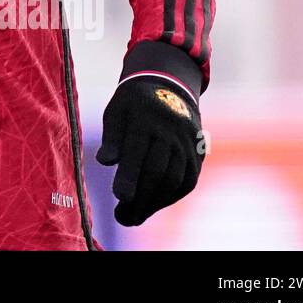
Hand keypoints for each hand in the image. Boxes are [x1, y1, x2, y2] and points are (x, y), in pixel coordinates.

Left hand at [95, 74, 204, 225]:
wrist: (170, 86)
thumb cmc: (134, 103)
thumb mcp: (116, 110)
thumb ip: (111, 136)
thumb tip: (104, 161)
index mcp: (146, 118)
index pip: (137, 151)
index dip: (129, 175)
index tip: (119, 197)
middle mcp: (171, 131)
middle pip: (157, 170)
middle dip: (140, 197)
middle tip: (123, 217)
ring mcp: (187, 143)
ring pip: (174, 179)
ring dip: (155, 202)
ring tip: (134, 216)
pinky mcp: (198, 153)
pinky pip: (187, 181)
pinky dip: (171, 196)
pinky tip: (153, 205)